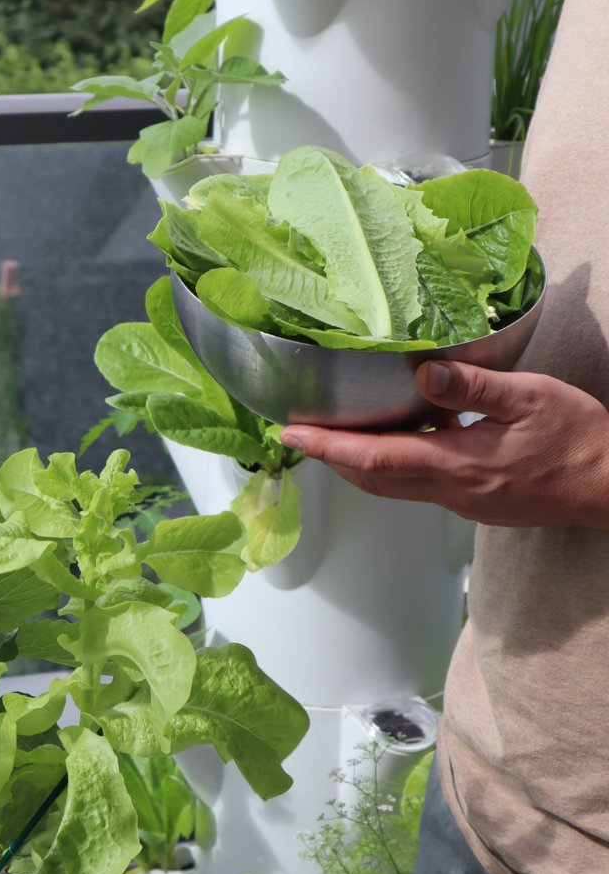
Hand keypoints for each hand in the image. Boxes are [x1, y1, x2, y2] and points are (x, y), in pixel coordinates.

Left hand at [278, 361, 608, 527]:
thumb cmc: (580, 441)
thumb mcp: (531, 398)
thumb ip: (474, 387)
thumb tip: (424, 372)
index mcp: (458, 464)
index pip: (375, 457)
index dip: (328, 446)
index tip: (293, 435)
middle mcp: (450, 490)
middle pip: (371, 478)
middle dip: (329, 457)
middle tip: (299, 435)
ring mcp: (460, 500)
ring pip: (390, 486)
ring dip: (355, 463)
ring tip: (332, 436)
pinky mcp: (472, 501)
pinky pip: (415, 485)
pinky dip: (389, 465)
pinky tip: (395, 440)